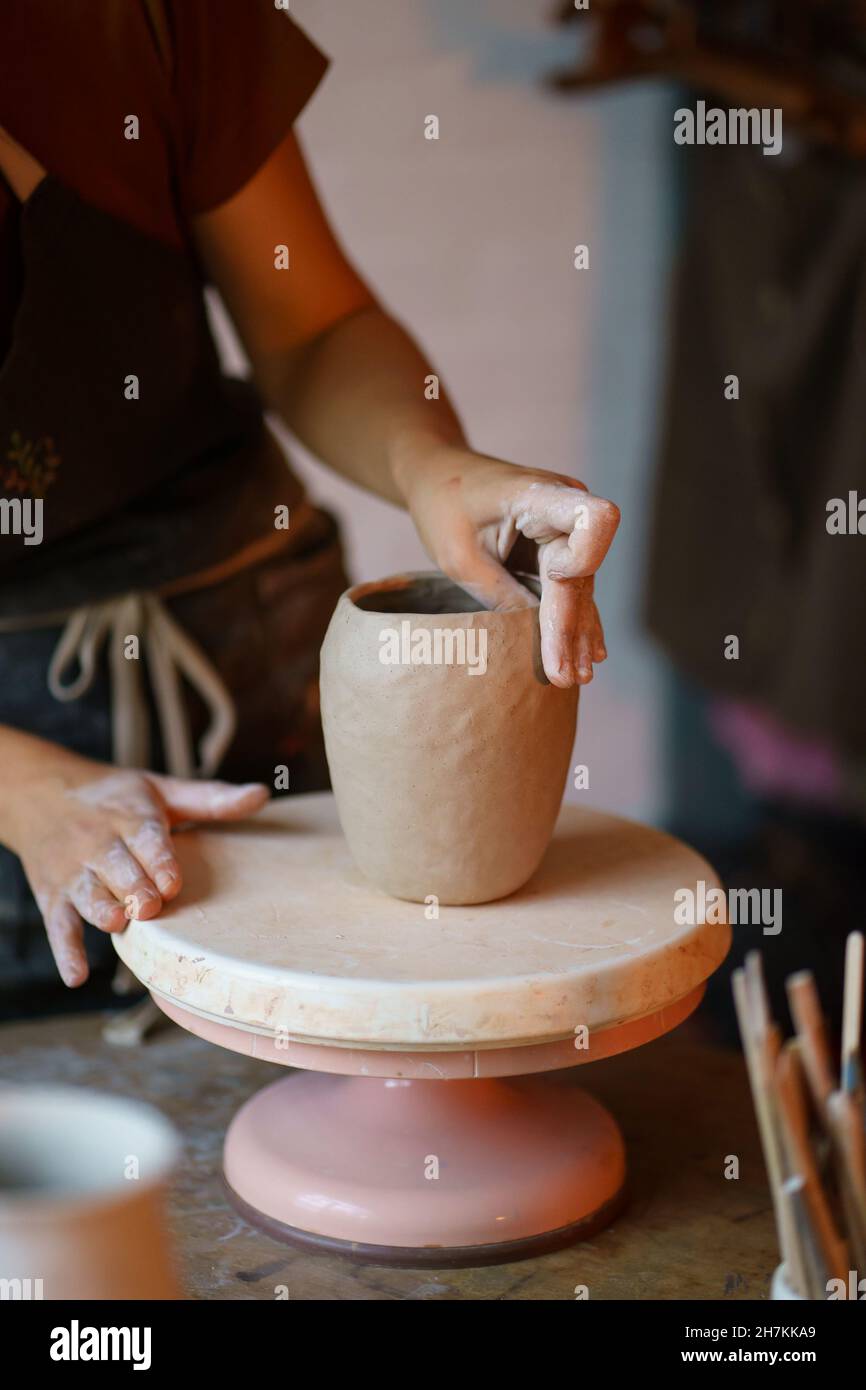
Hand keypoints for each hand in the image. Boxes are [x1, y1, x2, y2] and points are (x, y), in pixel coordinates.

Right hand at [1, 737, 267, 986]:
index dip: (158, 860)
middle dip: (132, 889)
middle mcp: (99, 844)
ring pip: (86, 894)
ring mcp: (73, 872)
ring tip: (117, 925)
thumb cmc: (115, 798)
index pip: (145, 838)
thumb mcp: (161, 790)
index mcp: (130, 817)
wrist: (39, 793)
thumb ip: (210, 799)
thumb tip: (261, 794)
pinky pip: (58, 925)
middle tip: (150, 907)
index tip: (173, 883)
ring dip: (100, 910)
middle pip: (116, 868)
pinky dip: (65, 950)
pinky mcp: (54, 896)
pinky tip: (77, 975)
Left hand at [397, 444, 619, 686]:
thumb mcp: (458, 554)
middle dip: (572, 624)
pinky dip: (572, 621)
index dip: (585, 556)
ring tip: (575, 677)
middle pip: (582, 571)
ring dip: (576, 633)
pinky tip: (588, 653)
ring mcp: (565, 528)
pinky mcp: (557, 547)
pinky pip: (570, 588)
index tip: (558, 579)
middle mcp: (564, 506)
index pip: (594, 519)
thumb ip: (497, 592)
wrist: (439, 473)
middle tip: (565, 674)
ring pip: (580, 587)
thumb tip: (531, 637)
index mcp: (538, 494)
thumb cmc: (442, 504)